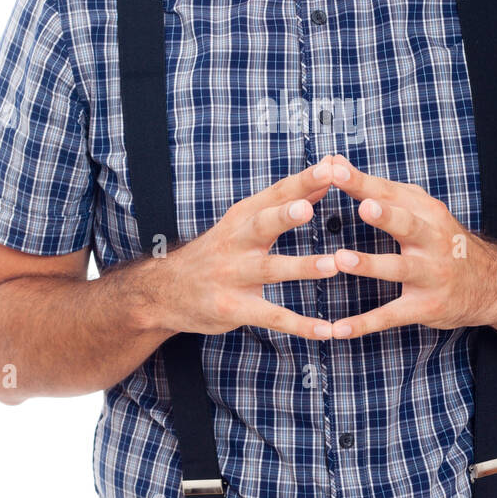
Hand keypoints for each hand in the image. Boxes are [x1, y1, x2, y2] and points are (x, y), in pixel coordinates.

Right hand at [151, 157, 339, 339]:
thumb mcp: (244, 221)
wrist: (164, 291)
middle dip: (285, 215)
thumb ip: (286, 200)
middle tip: (308, 208)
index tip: (331, 167)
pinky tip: (325, 329)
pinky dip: (299, 324)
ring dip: (301, 266)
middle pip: (263, 224)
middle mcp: (236, 242)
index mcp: (242, 217)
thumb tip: (327, 171)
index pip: (276, 194)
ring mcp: (233, 276)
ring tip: (332, 265)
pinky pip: (271, 317)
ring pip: (270, 269)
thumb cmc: (217, 251)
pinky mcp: (234, 308)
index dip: (303, 181)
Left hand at [323, 154, 496, 338]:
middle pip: (407, 225)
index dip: (362, 182)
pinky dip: (365, 324)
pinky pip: (391, 315)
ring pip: (399, 269)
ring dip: (370, 264)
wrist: (492, 284)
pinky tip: (338, 329)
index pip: (390, 193)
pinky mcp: (425, 306)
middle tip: (363, 206)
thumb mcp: (422, 210)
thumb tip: (334, 162)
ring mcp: (430, 275)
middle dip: (386, 215)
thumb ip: (378, 189)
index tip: (333, 169)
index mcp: (426, 212)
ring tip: (341, 258)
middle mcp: (432, 240)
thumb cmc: (443, 240)